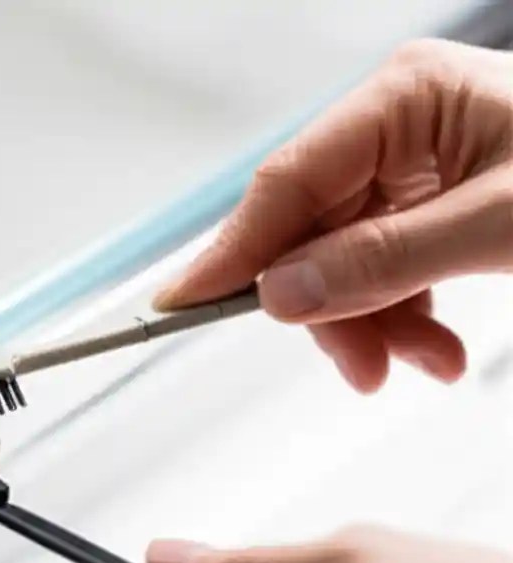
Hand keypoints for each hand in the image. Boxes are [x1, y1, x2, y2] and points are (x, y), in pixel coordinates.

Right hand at [154, 39, 512, 392]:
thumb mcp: (502, 226)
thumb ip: (385, 259)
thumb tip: (282, 291)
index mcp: (406, 96)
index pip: (288, 180)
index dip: (233, 249)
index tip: (181, 303)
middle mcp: (398, 124)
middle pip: (310, 227)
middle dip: (329, 306)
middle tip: (354, 366)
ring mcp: (414, 163)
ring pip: (341, 257)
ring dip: (370, 322)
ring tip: (417, 362)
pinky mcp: (432, 202)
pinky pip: (381, 266)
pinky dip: (399, 315)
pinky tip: (433, 346)